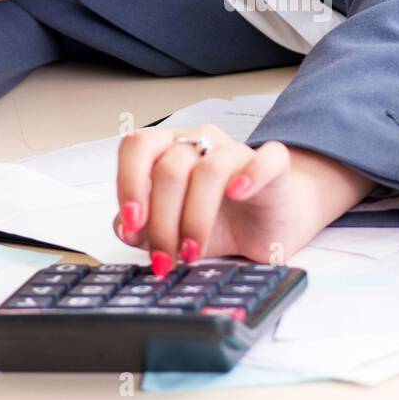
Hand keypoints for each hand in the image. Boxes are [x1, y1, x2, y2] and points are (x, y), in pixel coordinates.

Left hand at [111, 124, 302, 271]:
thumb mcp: (173, 232)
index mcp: (169, 150)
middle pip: (170, 168)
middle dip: (162, 221)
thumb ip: (144, 228)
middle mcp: (201, 143)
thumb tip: (125, 228)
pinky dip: (251, 174)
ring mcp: (237, 151)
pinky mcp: (273, 165)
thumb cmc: (221, 222)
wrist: (270, 226)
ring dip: (196, 219)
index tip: (133, 222)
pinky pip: (265, 158)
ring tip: (193, 251)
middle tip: (164, 256)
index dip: (129, 183)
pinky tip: (239, 193)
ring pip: (209, 171)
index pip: (137, 147)